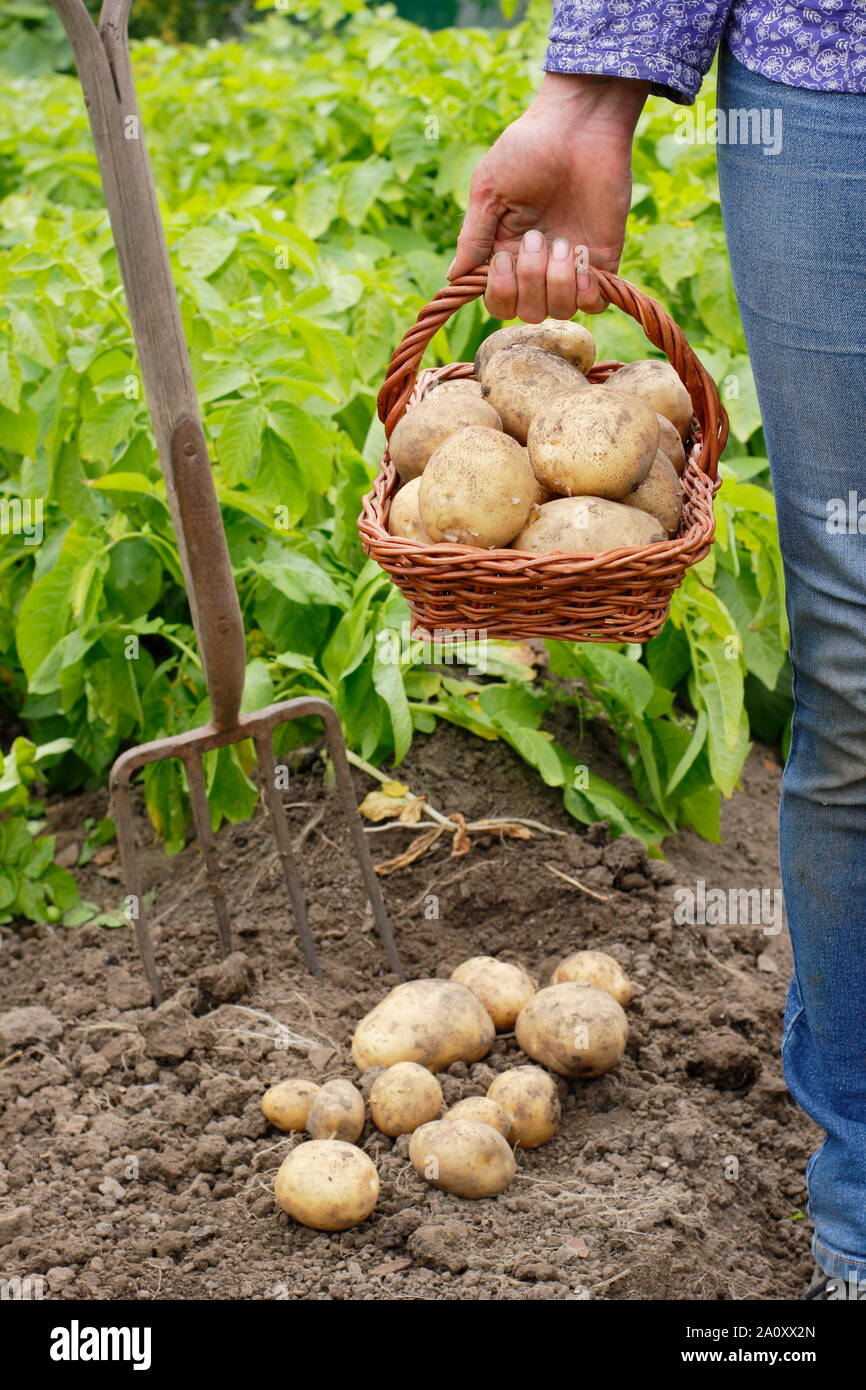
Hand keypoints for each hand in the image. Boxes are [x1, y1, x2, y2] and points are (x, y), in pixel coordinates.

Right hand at [448, 72, 648, 318]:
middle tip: (538, 237)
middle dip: (530, 282)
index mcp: (506, 251)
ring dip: (557, 282)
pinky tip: (582, 261)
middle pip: (527, 312)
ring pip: (559, 311)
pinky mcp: (602, 260)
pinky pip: (593, 305)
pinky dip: (586, 292)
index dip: (500, 292)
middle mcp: (537, 265)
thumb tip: (454, 278)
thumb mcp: (489, 191)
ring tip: (564, 243)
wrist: (581, 124)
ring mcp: (570, 265)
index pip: (498, 302)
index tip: (506, 257)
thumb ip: (473, 238)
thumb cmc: (528, 148)